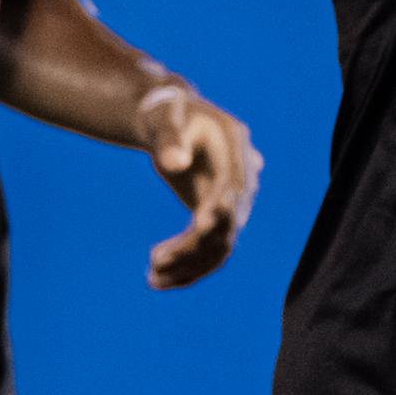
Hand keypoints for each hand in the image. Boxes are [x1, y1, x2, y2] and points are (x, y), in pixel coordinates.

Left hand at [136, 81, 260, 287]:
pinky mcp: (217, 220)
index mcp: (236, 150)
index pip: (235, 187)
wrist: (171, 121)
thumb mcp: (165, 117)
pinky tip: (158, 280)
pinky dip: (188, 269)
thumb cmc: (166, 114)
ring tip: (152, 279)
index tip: (200, 226)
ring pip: (220, 246)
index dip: (221, 209)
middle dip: (195, 247)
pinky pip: (209, 251)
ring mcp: (233, 203)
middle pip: (228, 223)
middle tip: (155, 261)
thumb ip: (169, 138)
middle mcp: (243, 181)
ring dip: (190, 267)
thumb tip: (174, 164)